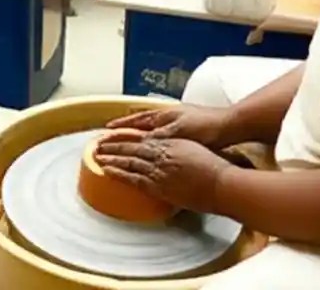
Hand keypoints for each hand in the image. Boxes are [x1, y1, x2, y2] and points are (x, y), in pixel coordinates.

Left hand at [95, 136, 232, 214]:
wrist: (222, 183)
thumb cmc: (215, 168)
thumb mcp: (196, 150)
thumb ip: (181, 149)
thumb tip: (174, 152)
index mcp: (172, 142)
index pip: (144, 136)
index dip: (128, 135)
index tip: (116, 134)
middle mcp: (163, 152)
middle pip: (133, 145)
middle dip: (114, 144)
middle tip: (99, 142)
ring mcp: (159, 168)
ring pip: (129, 160)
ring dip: (112, 157)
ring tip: (97, 155)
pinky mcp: (158, 184)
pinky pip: (132, 177)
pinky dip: (118, 173)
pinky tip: (106, 170)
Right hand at [107, 104, 233, 147]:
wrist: (230, 125)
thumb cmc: (206, 128)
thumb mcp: (178, 134)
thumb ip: (158, 138)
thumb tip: (138, 142)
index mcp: (164, 116)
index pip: (136, 121)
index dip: (121, 127)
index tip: (107, 131)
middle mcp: (168, 115)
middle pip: (141, 120)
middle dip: (125, 126)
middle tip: (112, 132)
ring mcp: (178, 119)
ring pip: (152, 123)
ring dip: (138, 127)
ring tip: (127, 132)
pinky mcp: (187, 126)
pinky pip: (162, 128)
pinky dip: (153, 132)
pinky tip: (153, 138)